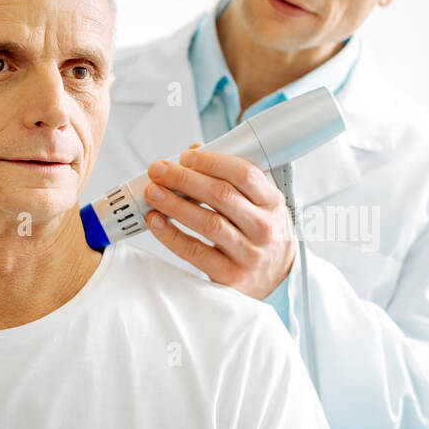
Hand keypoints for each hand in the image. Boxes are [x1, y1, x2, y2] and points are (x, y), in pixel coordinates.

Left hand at [143, 143, 294, 299]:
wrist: (274, 276)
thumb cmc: (262, 234)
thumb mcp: (259, 203)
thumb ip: (231, 177)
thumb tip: (195, 153)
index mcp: (272, 202)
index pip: (244, 174)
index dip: (212, 162)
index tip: (186, 157)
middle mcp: (264, 228)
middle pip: (221, 195)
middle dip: (184, 179)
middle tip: (159, 171)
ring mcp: (248, 253)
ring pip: (207, 223)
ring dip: (175, 205)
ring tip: (153, 193)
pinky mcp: (230, 275)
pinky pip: (195, 252)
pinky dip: (171, 235)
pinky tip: (157, 221)